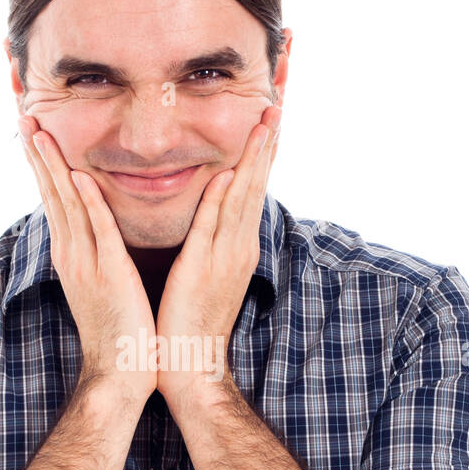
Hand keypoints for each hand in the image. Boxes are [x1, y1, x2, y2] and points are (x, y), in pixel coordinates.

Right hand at [18, 115, 157, 406]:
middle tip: (25, 116)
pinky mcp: (109, 276)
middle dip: (38, 155)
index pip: (55, 200)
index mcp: (72, 255)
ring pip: (68, 206)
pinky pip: (98, 233)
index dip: (44, 165)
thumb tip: (95, 233)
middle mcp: (72, 255)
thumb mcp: (102, 285)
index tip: (34, 133)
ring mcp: (87, 265)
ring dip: (54, 167)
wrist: (119, 375)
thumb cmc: (119, 332)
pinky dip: (88, 204)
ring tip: (41, 133)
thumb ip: (97, 255)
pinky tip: (79, 177)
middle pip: (52, 195)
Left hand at [155, 106, 280, 405]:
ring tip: (263, 124)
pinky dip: (219, 199)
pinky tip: (225, 173)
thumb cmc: (192, 321)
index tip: (270, 118)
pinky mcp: (202, 271)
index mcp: (239, 246)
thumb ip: (213, 240)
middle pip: (256, 185)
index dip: (262, 153)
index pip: (253, 189)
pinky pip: (212, 228)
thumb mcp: (208, 272)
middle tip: (278, 104)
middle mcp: (239, 247)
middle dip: (267, 144)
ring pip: (241, 199)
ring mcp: (225, 258)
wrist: (190, 365)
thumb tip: (213, 210)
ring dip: (252, 159)